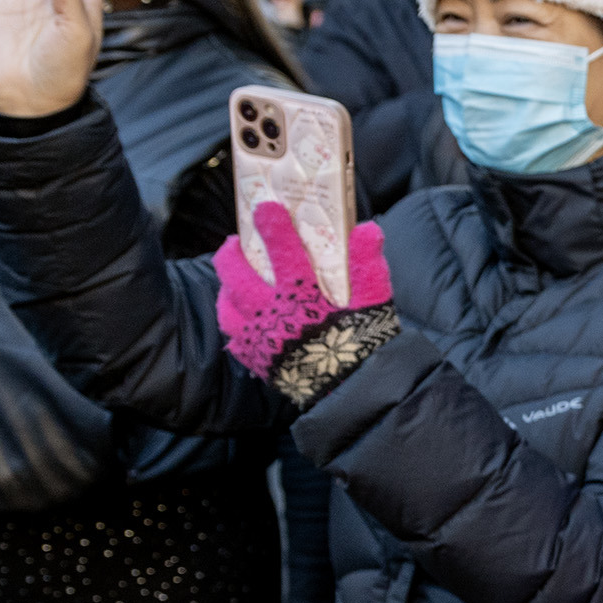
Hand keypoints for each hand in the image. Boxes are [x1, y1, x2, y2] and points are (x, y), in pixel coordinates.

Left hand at [214, 202, 396, 404]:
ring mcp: (260, 337)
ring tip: (235, 278)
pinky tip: (239, 315)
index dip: (272, 225)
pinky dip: (233, 320)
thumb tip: (368, 228)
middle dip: (231, 253)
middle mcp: (273, 312)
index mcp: (302, 295)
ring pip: (226, 303)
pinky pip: (233, 335)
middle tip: (238, 244)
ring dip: (228, 286)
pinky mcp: (256, 359)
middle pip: (235, 272)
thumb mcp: (375, 302)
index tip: (265, 208)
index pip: (282, 250)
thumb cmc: (367, 344)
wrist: (355, 394)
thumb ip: (368, 264)